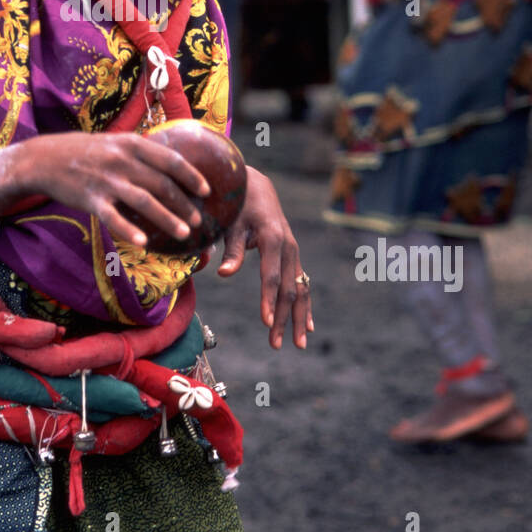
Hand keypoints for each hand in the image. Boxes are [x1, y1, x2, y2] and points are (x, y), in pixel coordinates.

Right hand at [21, 132, 211, 250]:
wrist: (44, 159)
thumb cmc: (84, 152)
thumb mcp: (114, 142)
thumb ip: (140, 152)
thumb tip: (169, 163)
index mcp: (131, 144)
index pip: (170, 160)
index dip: (191, 176)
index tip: (206, 190)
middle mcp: (122, 161)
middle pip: (162, 184)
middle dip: (184, 204)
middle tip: (198, 220)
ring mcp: (107, 181)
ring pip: (145, 202)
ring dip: (168, 219)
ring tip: (184, 234)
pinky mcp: (91, 199)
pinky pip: (114, 218)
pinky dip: (129, 231)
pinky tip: (143, 243)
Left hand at [217, 167, 312, 348]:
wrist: (257, 187)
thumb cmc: (239, 205)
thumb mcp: (232, 223)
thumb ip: (231, 249)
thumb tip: (223, 274)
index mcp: (273, 239)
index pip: (271, 276)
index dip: (268, 300)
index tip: (266, 323)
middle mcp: (289, 247)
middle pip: (288, 288)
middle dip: (283, 318)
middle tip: (275, 344)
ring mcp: (294, 252)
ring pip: (300, 289)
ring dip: (299, 317)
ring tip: (298, 344)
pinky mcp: (293, 257)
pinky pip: (302, 283)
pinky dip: (305, 305)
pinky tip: (308, 326)